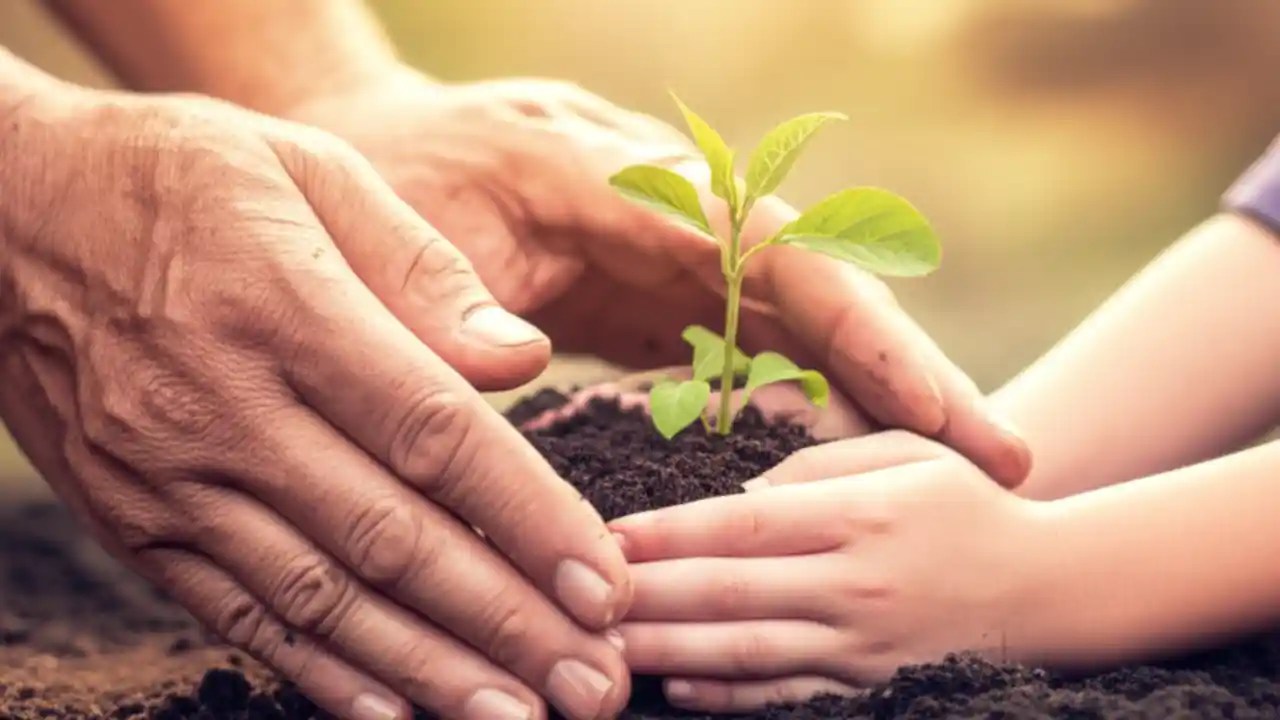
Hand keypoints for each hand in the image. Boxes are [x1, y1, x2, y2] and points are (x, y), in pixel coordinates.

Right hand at [0, 78, 629, 719]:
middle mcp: (223, 410)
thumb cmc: (177, 177)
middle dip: (504, 622)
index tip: (602, 581)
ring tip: (518, 717)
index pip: (431, 433)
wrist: (1, 210)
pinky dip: (322, 673)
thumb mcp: (307, 170)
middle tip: (593, 684)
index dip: (527, 517)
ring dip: (428, 669)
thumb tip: (522, 359)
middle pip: (389, 538)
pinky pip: (237, 615)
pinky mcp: (134, 523)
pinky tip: (394, 713)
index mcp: (283, 310)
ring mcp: (170, 480)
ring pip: (319, 598)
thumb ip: (421, 270)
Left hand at [284, 69, 1030, 486]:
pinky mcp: (660, 296)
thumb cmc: (394, 176)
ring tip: (954, 475)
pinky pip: (752, 351)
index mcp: (629, 182)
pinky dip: (805, 404)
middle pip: (817, 293)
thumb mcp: (410, 225)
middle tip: (1001, 458)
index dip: (864, 334)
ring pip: (796, 327)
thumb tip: (510, 369)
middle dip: (906, 374)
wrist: (375, 149)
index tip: (941, 410)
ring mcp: (674, 258)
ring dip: (872, 398)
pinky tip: (849, 465)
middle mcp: (676, 217)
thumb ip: (452, 300)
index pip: (775, 256)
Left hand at [607, 432, 1049, 712]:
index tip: (604, 535)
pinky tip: (676, 687)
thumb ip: (816, 467)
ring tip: (602, 649)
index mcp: (858, 515)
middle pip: (727, 592)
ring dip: (667, 652)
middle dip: (643, 597)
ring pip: (744, 653)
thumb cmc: (965, 509)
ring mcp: (860, 647)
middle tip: (576, 598)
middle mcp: (853, 584)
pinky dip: (727, 696)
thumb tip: (734, 494)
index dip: (666, 533)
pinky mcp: (870, 690)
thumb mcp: (905, 457)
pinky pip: (785, 698)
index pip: (739, 523)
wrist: (1048, 590)